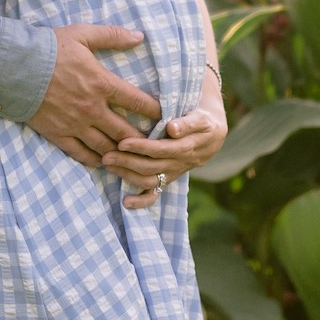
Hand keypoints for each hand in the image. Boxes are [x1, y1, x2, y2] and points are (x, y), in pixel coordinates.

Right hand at [26, 24, 158, 166]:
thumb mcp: (82, 34)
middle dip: (143, 139)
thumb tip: (140, 36)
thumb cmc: (49, 48)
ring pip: (106, 147)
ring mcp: (75, 125)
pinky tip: (103, 162)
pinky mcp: (58, 135)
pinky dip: (95, 160)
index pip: (139, 103)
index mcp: (102, 84)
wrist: (14, 67)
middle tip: (152, 143)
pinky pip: (81, 154)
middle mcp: (93, 109)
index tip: (165, 116)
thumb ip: (113, 35)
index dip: (156, 111)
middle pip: (126, 132)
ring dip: (121, 153)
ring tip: (131, 156)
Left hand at [113, 66, 227, 205]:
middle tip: (107, 155)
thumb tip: (172, 129)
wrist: (213, 134)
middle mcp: (180, 164)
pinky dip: (141, 201)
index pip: (162, 150)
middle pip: (151, 166)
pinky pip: (156, 194)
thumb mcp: (201, 117)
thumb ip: (188, 123)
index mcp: (188, 147)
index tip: (122, 143)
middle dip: (127, 162)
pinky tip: (126, 202)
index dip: (142, 148)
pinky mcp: (169, 179)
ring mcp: (174, 173)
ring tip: (108, 165)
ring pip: (150, 180)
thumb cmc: (203, 119)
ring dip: (127, 175)